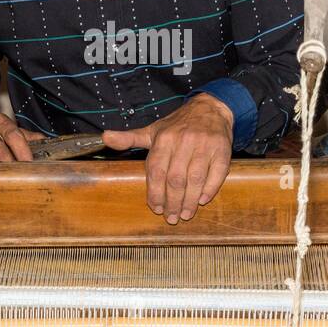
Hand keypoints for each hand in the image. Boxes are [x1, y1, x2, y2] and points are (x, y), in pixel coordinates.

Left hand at [102, 94, 233, 223]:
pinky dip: (210, 189)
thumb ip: (129, 138)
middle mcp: (184, 141)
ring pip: (196, 178)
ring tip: (186, 214)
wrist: (210, 109)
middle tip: (171, 217)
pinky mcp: (222, 149)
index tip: (155, 208)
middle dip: (172, 201)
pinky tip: (202, 200)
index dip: (155, 193)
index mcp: (164, 138)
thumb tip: (105, 137)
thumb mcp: (152, 130)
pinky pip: (217, 173)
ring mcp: (204, 145)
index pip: (156, 170)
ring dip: (190, 200)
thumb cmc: (178, 125)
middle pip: (176, 178)